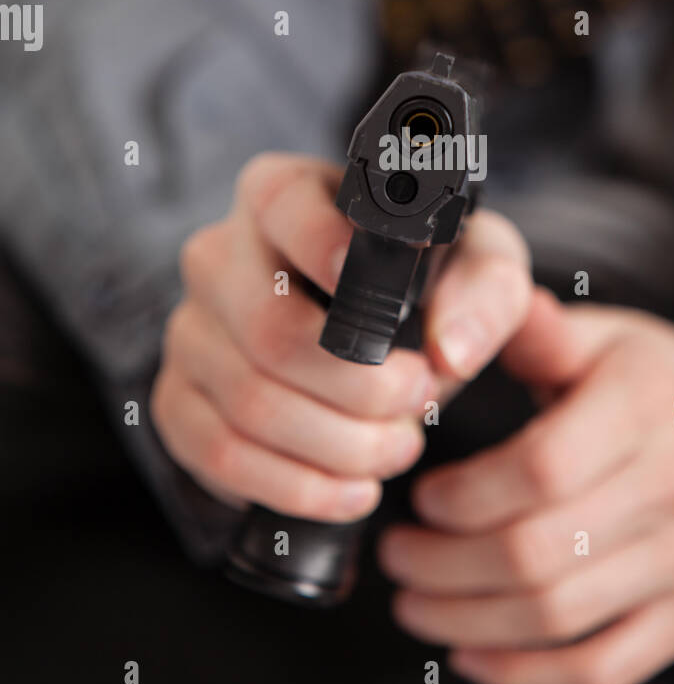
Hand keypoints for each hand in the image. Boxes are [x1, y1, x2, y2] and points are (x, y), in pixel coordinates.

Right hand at [151, 153, 530, 520]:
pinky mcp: (176, 400)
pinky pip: (219, 454)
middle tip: (417, 400)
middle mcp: (219, 254)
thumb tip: (448, 349)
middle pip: (271, 331)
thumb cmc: (420, 291)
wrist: (375, 350)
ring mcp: (190, 330)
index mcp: (280, 194)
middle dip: (361, 389)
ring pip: (250, 403)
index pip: (283, 205)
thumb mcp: (476, 269)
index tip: (386, 309)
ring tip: (395, 448)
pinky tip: (350, 489)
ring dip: (339, 446)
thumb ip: (486, 290)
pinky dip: (296, 486)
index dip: (329, 252)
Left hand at [379, 290, 673, 683]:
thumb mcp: (609, 335)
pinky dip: (525, 677)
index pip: (540, 469)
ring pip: (559, 617)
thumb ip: (534, 329)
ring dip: (465, 622)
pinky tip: (472, 655)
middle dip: (443, 566)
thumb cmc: (669, 383)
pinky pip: (604, 669)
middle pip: (537, 552)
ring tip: (416, 603)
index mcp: (646, 402)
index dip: (463, 495)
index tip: (421, 496)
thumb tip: (460, 317)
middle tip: (398, 556)